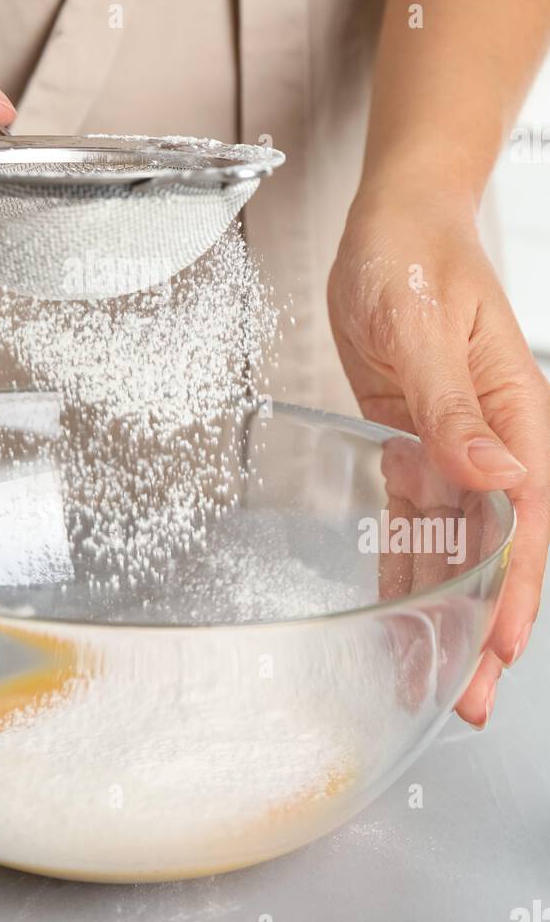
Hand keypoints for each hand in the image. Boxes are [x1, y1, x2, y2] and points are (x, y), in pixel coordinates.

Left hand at [328, 186, 549, 726]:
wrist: (394, 223)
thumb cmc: (417, 256)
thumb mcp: (425, 326)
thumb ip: (455, 407)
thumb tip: (500, 477)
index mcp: (515, 414)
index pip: (527, 517)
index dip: (515, 586)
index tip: (496, 642)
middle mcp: (493, 442)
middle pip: (500, 549)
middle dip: (487, 624)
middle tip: (467, 698)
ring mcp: (454, 448)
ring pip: (457, 545)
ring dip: (446, 610)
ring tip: (432, 679)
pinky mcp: (414, 444)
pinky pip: (415, 518)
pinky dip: (408, 565)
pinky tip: (401, 609)